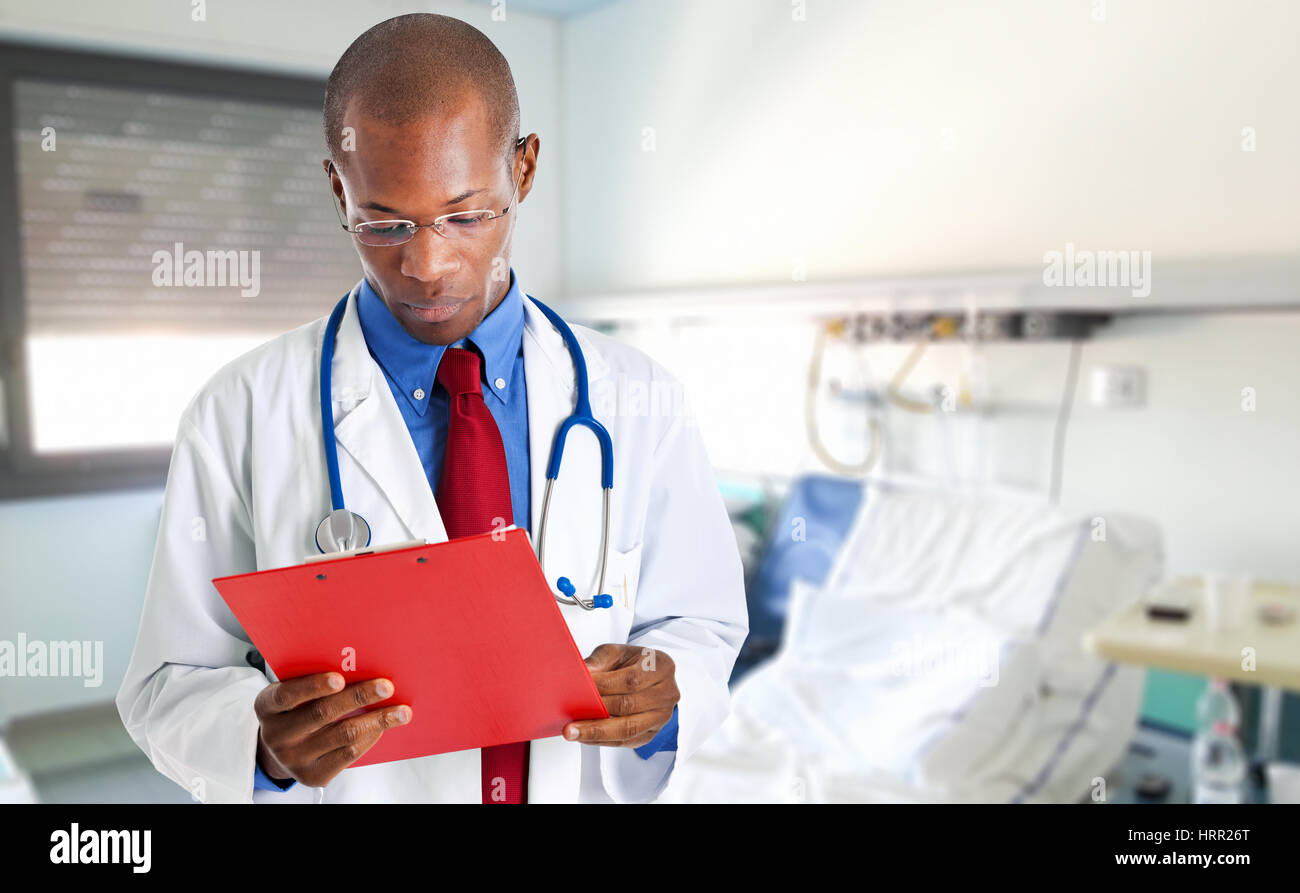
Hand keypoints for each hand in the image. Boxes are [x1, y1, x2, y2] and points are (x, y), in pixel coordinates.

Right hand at [254, 672, 411, 786]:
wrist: (283, 749)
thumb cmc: (296, 708)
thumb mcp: (293, 689)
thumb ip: (313, 677)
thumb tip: (360, 661)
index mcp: (267, 706)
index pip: (287, 695)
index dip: (313, 686)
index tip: (340, 678)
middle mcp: (276, 735)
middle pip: (322, 714)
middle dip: (358, 697)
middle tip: (386, 686)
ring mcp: (294, 759)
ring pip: (343, 735)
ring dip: (377, 720)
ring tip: (401, 711)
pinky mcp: (313, 776)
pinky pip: (349, 754)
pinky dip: (370, 737)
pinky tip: (384, 726)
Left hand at [563, 644, 678, 747]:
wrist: (650, 677)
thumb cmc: (634, 663)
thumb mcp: (618, 653)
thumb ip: (600, 661)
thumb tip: (584, 673)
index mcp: (662, 667)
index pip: (631, 680)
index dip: (604, 686)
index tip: (578, 689)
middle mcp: (667, 694)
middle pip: (629, 707)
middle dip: (596, 713)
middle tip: (570, 719)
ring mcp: (661, 716)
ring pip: (628, 729)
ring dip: (597, 732)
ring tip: (572, 732)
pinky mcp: (651, 733)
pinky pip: (625, 742)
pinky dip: (602, 741)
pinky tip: (584, 737)